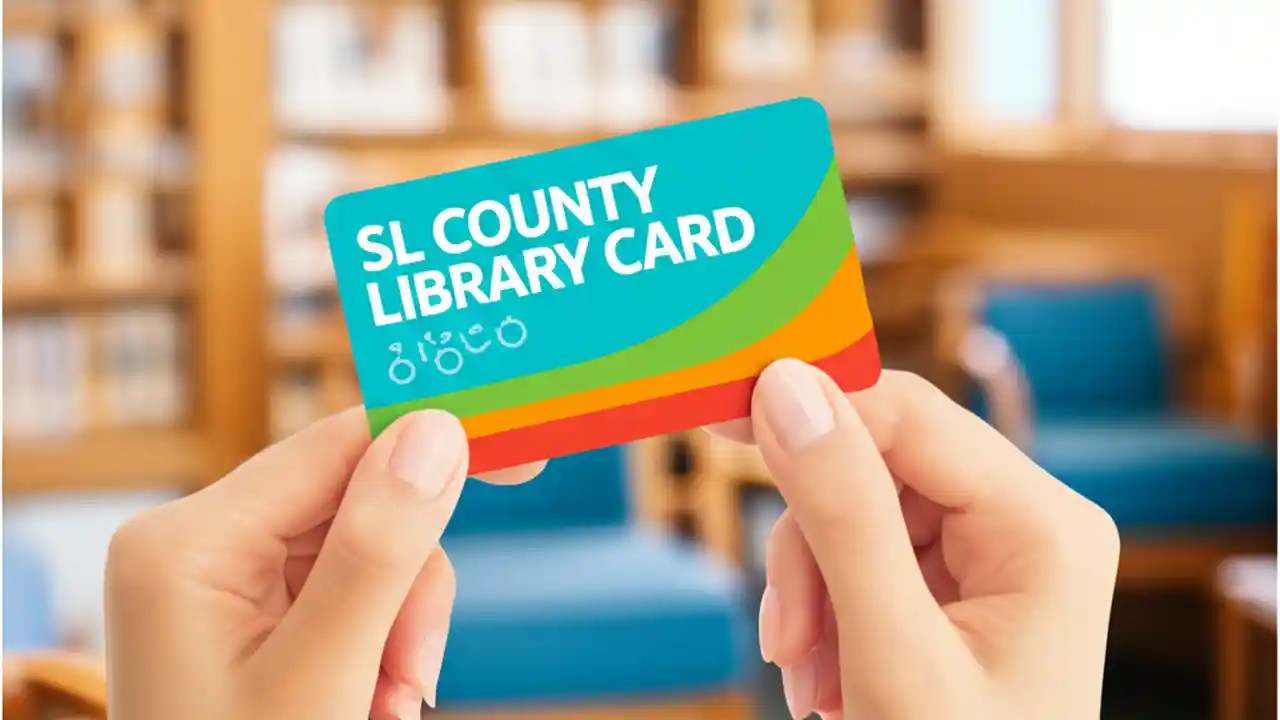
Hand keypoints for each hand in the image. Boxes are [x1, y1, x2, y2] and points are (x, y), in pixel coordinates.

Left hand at [105, 408, 543, 718]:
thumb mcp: (322, 677)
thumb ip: (379, 551)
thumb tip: (440, 431)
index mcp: (188, 543)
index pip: (337, 447)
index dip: (436, 439)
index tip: (526, 448)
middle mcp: (197, 546)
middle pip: (359, 505)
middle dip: (405, 591)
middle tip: (409, 681)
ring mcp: (222, 582)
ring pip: (368, 554)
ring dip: (400, 633)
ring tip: (381, 710)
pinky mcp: (251, 615)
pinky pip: (349, 594)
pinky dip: (381, 648)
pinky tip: (369, 705)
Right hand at [713, 362, 1119, 718]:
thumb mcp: (891, 653)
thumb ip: (840, 514)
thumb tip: (785, 387)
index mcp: (1044, 527)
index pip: (908, 416)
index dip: (811, 406)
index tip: (718, 415)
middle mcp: (1030, 525)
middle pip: (878, 466)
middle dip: (814, 544)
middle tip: (785, 633)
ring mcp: (997, 558)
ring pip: (859, 512)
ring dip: (813, 590)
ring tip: (809, 678)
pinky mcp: (961, 588)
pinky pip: (867, 556)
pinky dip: (827, 609)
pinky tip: (825, 676)